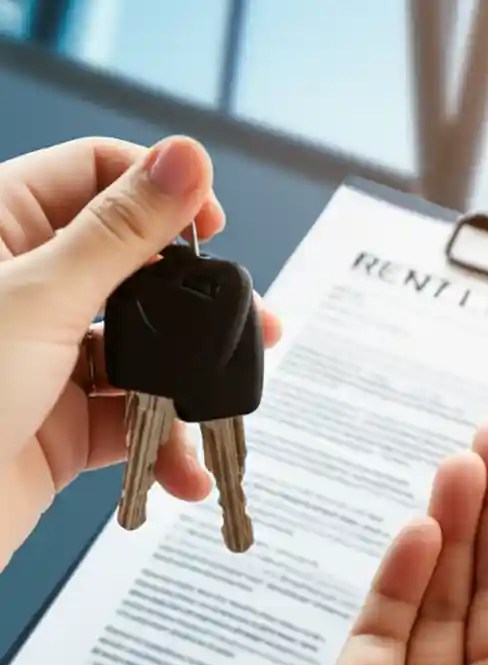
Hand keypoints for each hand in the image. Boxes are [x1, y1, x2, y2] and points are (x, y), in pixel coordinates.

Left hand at [0, 136, 282, 568]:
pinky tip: (184, 468)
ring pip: (142, 346)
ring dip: (187, 379)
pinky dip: (166, 444)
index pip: (94, 172)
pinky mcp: (58, 425)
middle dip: (194, 297)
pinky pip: (132, 420)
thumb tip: (187, 155)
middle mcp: (22, 286)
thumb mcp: (42, 298)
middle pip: (134, 263)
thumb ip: (123, 229)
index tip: (210, 228)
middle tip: (247, 319)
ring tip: (226, 400)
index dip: (158, 190)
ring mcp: (41, 358)